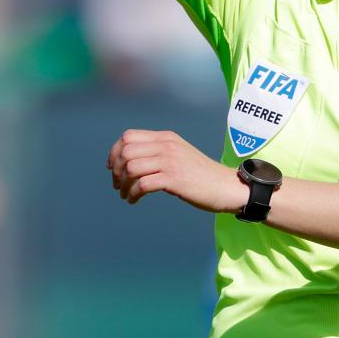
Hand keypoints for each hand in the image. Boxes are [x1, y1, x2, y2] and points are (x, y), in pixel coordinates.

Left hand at [107, 130, 244, 213]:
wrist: (226, 186)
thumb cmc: (200, 174)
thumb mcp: (178, 154)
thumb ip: (158, 152)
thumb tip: (129, 161)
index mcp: (166, 137)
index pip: (128, 136)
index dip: (115, 152)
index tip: (112, 168)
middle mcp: (166, 145)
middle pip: (126, 151)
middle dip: (116, 170)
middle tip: (117, 184)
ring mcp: (170, 161)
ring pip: (131, 168)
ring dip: (123, 184)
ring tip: (125, 195)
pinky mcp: (174, 179)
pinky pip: (142, 184)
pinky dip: (132, 194)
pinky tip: (133, 201)